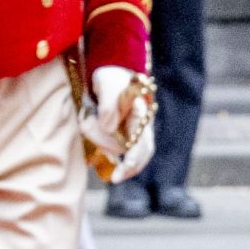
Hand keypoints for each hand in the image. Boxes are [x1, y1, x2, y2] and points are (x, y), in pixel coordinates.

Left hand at [83, 66, 155, 183]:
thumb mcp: (106, 85)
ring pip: (137, 152)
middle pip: (143, 152)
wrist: (111, 69)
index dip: (132, 161)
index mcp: (140, 114)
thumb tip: (109, 127)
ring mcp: (137, 128)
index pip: (141, 144)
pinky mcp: (128, 130)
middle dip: (130, 167)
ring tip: (112, 173)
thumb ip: (108, 105)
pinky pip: (128, 149)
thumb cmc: (109, 76)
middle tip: (114, 178)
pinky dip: (121, 159)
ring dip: (126, 164)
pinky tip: (109, 164)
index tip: (120, 173)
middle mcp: (142, 123)